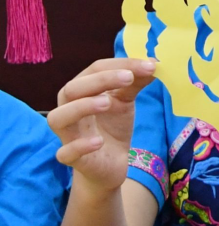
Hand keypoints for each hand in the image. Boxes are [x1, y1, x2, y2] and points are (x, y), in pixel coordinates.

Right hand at [48, 57, 157, 193]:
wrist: (111, 163)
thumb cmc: (113, 126)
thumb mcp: (126, 101)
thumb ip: (136, 82)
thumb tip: (153, 62)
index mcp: (82, 91)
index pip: (94, 70)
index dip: (119, 65)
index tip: (149, 65)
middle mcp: (69, 109)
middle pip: (72, 89)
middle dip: (100, 80)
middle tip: (128, 78)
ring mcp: (68, 135)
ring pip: (58, 118)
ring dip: (81, 107)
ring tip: (107, 103)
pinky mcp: (72, 158)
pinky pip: (65, 153)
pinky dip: (79, 146)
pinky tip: (98, 142)